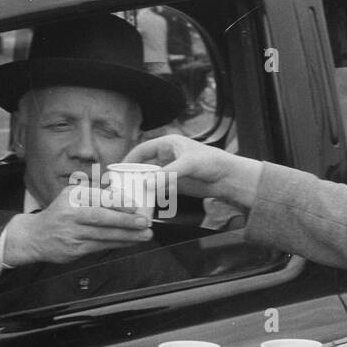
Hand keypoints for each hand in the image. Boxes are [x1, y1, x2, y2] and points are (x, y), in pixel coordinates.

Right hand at [0, 187, 153, 266]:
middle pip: (100, 216)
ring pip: (103, 234)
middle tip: (144, 221)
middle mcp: (70, 213)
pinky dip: (117, 244)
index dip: (117, 202)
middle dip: (124, 220)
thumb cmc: (60, 214)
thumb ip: (94, 193)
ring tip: (145, 234)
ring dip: (127, 235)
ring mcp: (72, 232)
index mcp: (72, 196)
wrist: (35, 236)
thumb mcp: (72, 196)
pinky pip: (100, 246)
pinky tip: (131, 242)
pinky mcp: (74, 249)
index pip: (98, 197)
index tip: (135, 205)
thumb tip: (122, 191)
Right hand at [123, 135, 262, 210]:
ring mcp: (170, 171)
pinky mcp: (175, 184)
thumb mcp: (187, 165)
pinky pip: (158, 189)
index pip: (142, 150)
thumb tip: (147, 183)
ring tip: (130, 196)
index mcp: (168, 144)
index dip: (129, 159)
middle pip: (143, 166)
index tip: (117, 169)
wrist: (229, 178)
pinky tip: (145, 202)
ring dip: (141, 187)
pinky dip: (151, 195)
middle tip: (120, 186)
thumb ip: (167, 174)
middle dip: (133, 176)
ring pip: (150, 179)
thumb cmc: (213, 162)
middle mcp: (167, 157)